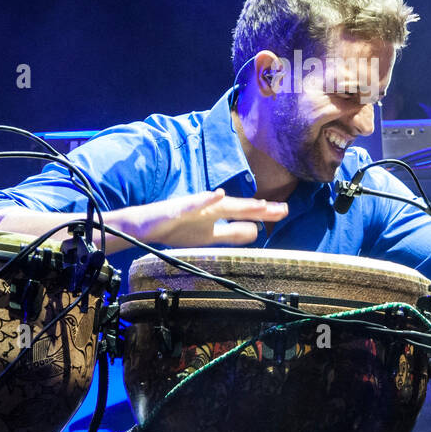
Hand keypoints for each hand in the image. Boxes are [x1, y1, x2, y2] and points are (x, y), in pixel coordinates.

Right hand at [116, 189, 287, 246]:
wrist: (145, 226)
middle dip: (261, 208)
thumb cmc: (177, 228)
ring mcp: (195, 207)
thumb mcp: (209, 236)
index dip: (264, 213)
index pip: (245, 213)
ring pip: (222, 205)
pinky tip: (218, 195)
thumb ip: (232, 233)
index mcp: (217, 214)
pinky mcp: (179, 209)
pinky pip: (194, 204)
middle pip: (240, 207)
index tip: (284, 211)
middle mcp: (210, 207)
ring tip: (261, 204)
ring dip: (241, 204)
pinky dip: (206, 200)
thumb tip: (255, 231)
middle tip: (284, 209)